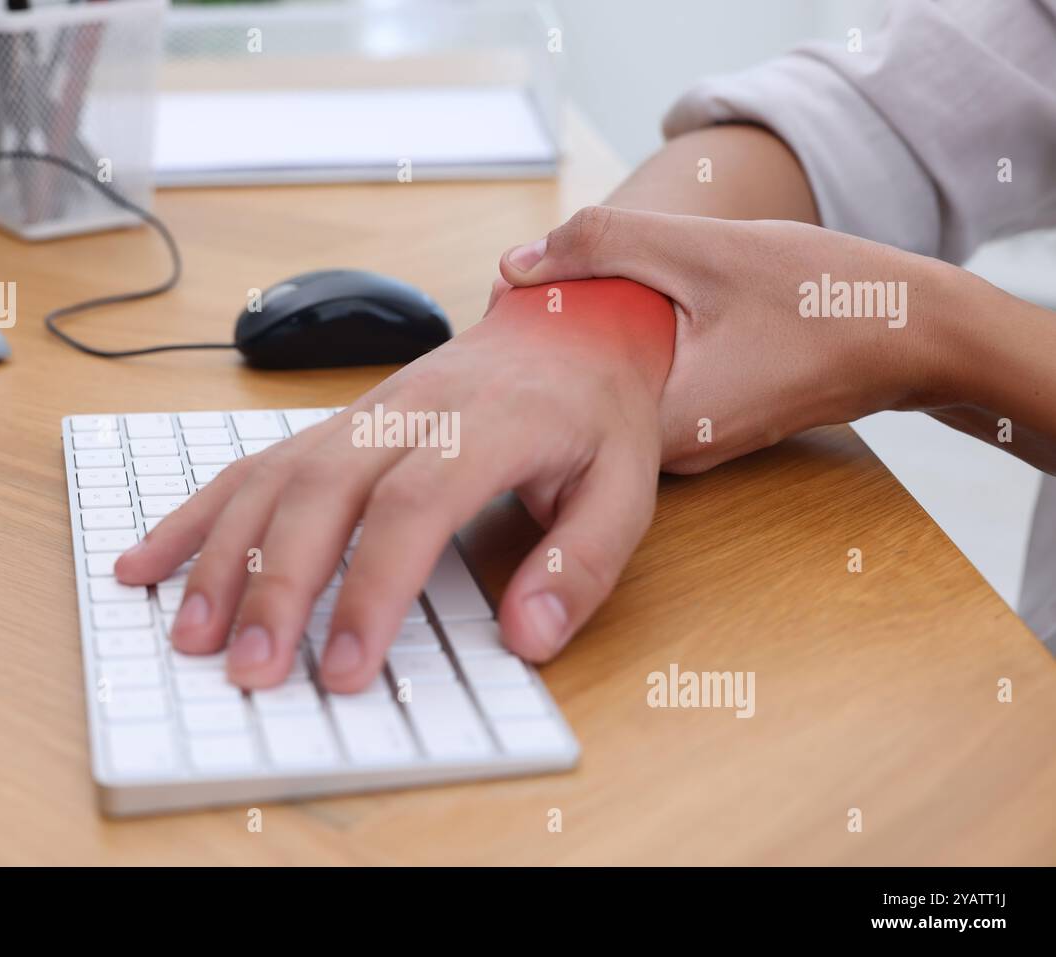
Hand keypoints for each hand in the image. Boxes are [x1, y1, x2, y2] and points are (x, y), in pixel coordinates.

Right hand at [115, 278, 674, 691]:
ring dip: (223, 554)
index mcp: (488, 424)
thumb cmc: (593, 415)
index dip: (370, 587)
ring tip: (190, 633)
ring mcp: (361, 414)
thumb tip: (531, 637)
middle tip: (248, 669)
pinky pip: (253, 463)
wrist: (564, 326)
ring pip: (273, 476)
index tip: (342, 667)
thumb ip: (583, 562)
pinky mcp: (334, 425)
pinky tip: (150, 560)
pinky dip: (197, 513)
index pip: (413, 506)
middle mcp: (409, 411)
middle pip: (321, 491)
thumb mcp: (626, 486)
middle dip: (275, 585)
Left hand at [492, 207, 954, 472]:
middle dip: (554, 346)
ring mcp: (691, 449)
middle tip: (532, 293)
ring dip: (596, 349)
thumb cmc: (820, 294)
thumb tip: (513, 264)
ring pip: (613, 398)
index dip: (524, 345)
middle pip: (577, 402)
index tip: (507, 303)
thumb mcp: (704, 250)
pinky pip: (648, 395)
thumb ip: (604, 247)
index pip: (554, 396)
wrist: (913, 333)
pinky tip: (638, 316)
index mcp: (658, 426)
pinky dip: (634, 357)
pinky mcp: (710, 431)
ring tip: (580, 298)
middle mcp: (668, 457)